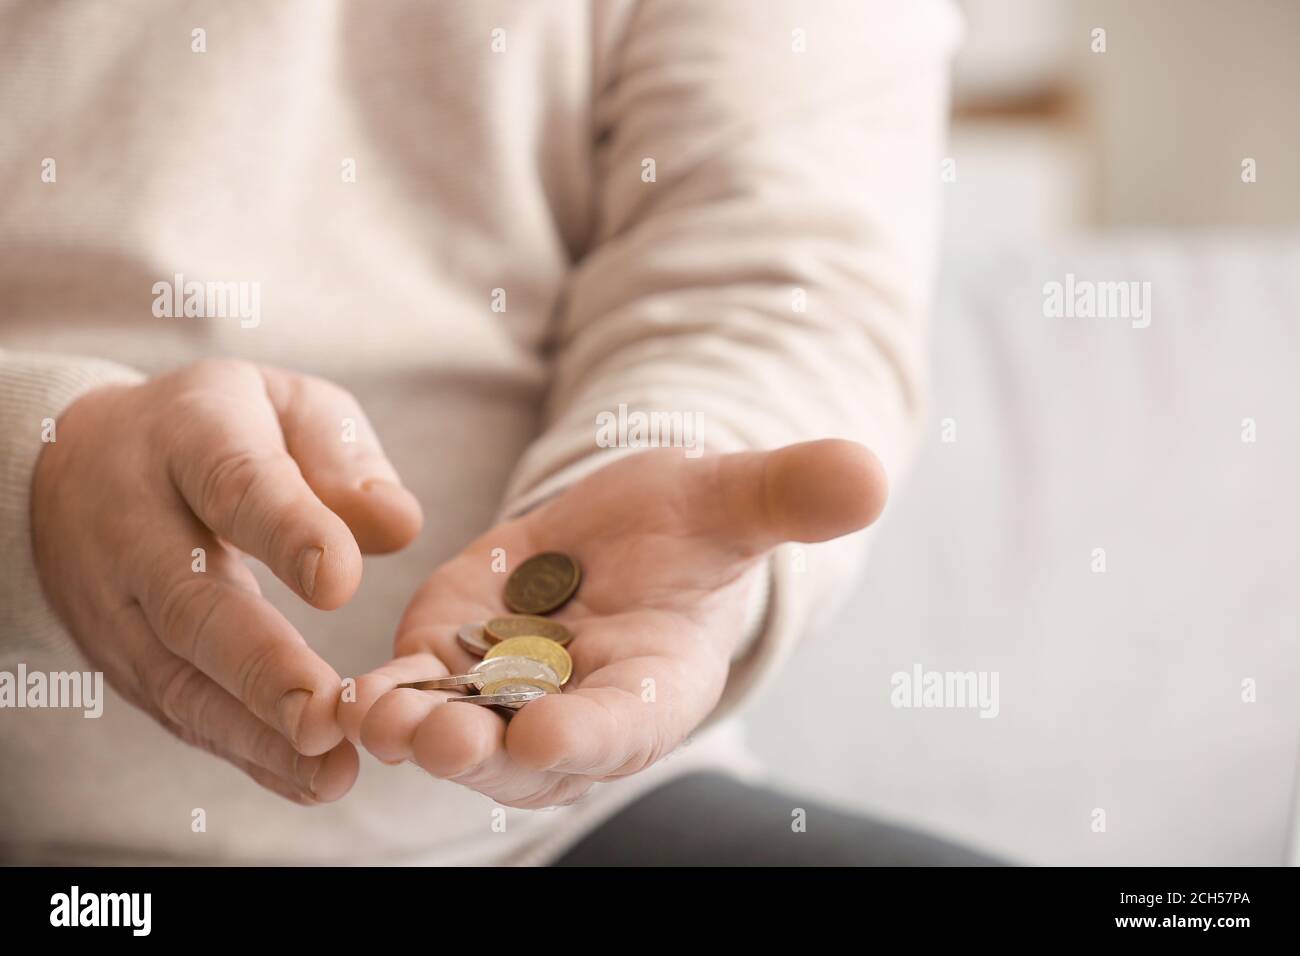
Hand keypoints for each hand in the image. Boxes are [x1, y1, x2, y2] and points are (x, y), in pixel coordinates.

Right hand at [31, 359, 421, 803]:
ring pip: (177, 675)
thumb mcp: (286, 408)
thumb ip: (342, 459)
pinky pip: (178, 711)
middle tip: (322, 711)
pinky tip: (305, 777)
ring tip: (328, 766)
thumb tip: (400, 525)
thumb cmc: (219, 430)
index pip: (234, 482)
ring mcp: (117, 599)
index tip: (339, 581)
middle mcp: (136, 521)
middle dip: (259, 663)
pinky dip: (242, 752)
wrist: (78, 459)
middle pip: (192, 600)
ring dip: (253, 730)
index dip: (286, 532)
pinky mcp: (121, 657)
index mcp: (190, 435)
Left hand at [344, 439, 884, 807]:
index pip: (626, 722)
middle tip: (442, 742)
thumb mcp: (734, 500)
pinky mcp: (452, 663)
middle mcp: (579, 711)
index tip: (546, 732)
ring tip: (374, 718)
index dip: (589, 731)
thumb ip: (789, 496)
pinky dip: (383, 699)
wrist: (624, 536)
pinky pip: (416, 693)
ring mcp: (508, 696)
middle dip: (486, 754)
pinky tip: (346, 694)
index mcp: (656, 685)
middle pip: (530, 754)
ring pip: (462, 737)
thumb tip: (871, 471)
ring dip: (417, 736)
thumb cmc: (691, 527)